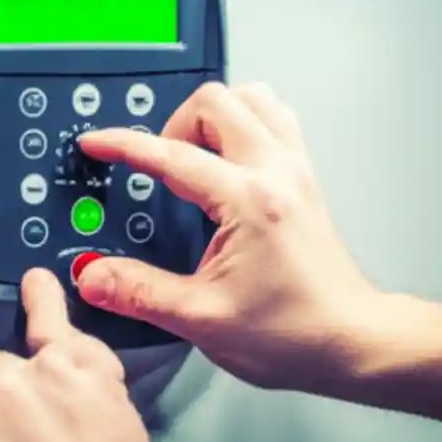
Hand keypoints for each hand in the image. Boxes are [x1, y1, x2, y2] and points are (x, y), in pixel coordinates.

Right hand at [77, 82, 388, 392]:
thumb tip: (91, 275)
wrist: (350, 342)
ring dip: (214, 116)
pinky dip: (244, 124)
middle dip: (174, 124)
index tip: (96, 143)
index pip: (173, 155)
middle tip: (156, 163)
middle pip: (217, 102)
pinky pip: (274, 121)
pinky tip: (226, 159)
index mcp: (249, 201)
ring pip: (253, 99)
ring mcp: (295, 171)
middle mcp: (276, 174)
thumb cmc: (292, 333)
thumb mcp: (201, 319)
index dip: (125, 146)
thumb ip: (139, 292)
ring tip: (191, 154)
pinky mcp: (304, 180)